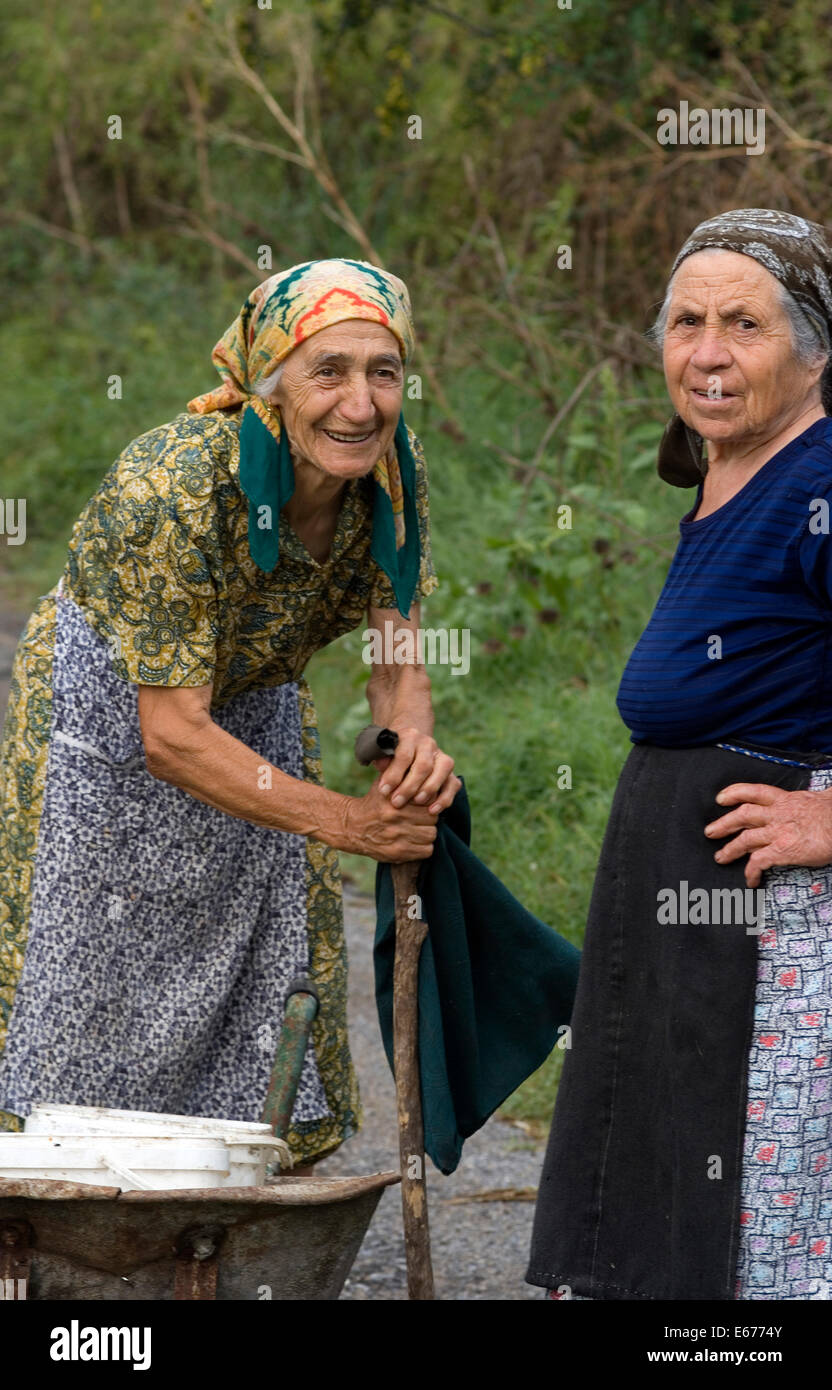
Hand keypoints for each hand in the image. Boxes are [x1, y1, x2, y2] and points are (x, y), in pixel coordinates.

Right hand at [338, 776, 439, 861]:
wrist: (351, 827)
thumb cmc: (373, 803)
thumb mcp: (383, 784)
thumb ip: (400, 775)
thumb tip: (421, 770)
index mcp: (394, 800)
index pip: (427, 800)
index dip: (428, 801)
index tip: (422, 803)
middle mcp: (396, 818)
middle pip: (432, 818)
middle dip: (429, 817)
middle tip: (421, 818)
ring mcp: (397, 837)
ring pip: (431, 835)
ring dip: (427, 833)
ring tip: (418, 829)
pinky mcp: (397, 853)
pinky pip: (426, 851)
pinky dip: (424, 847)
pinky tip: (415, 841)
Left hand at [373, 725, 460, 813]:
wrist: (408, 750)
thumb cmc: (391, 756)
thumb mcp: (382, 755)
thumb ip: (381, 759)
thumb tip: (382, 766)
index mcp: (410, 737)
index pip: (404, 755)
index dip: (394, 775)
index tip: (384, 791)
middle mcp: (428, 744)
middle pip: (424, 765)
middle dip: (409, 786)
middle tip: (396, 802)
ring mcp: (442, 758)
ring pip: (443, 771)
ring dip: (429, 789)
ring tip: (416, 803)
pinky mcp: (452, 773)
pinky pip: (453, 785)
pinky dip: (444, 799)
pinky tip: (432, 810)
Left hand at [704, 781, 831, 887]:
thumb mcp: (825, 797)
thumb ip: (818, 797)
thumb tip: (825, 794)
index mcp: (787, 800)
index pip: (754, 791)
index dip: (734, 792)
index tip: (721, 798)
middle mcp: (777, 814)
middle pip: (742, 815)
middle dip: (724, 824)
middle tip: (709, 832)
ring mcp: (777, 832)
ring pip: (744, 839)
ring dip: (730, 849)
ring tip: (720, 858)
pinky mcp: (781, 850)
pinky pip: (758, 862)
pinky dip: (751, 872)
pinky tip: (750, 880)